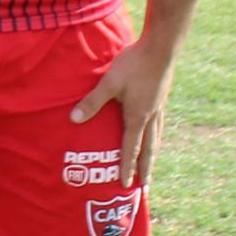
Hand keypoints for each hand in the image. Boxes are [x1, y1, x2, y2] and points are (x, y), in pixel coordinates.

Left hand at [69, 30, 178, 188]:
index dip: (127, 167)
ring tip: (150, 167)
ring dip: (152, 155)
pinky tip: (154, 135)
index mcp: (138, 117)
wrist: (161, 48)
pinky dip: (156, 137)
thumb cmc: (133, 64)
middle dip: (145, 169)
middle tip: (145, 187)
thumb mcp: (109, 83)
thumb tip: (74, 119)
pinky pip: (159, 126)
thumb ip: (92, 102)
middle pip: (148, 149)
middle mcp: (151, 117)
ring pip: (156, 138)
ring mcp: (159, 108)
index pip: (131, 148)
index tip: (126, 185)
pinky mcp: (161, 99)